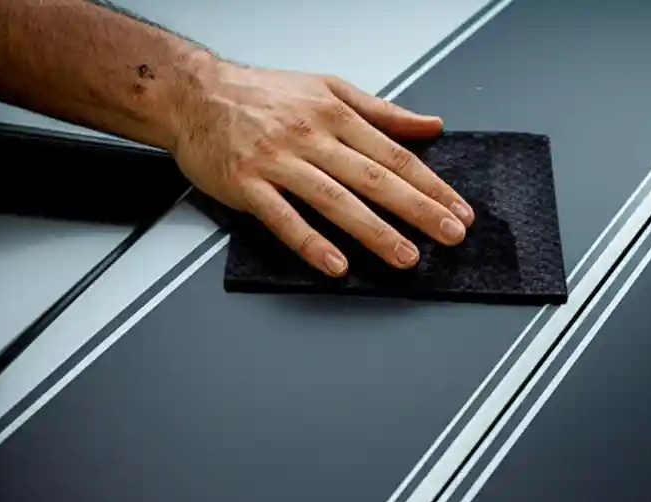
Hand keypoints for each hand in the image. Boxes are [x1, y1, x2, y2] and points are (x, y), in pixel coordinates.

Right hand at [170, 59, 473, 276]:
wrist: (193, 93)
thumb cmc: (261, 94)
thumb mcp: (328, 88)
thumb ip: (382, 112)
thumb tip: (429, 124)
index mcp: (335, 115)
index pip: (395, 155)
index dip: (431, 184)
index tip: (458, 209)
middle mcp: (311, 137)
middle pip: (373, 178)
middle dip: (417, 209)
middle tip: (449, 234)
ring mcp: (278, 162)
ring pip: (335, 200)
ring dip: (374, 231)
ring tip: (405, 256)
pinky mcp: (247, 185)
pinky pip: (283, 218)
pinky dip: (310, 242)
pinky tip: (335, 265)